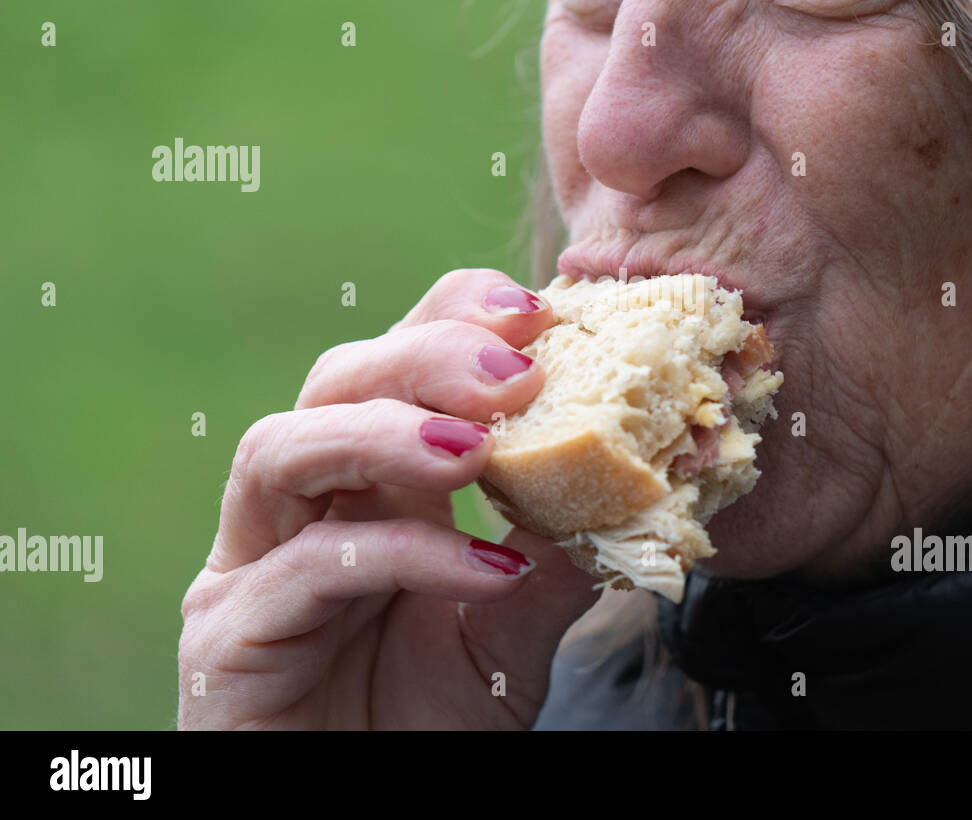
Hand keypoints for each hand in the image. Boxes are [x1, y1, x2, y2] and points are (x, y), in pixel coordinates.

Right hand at [178, 269, 601, 727]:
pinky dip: (399, 555)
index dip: (454, 317)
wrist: (371, 813)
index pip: (396, 360)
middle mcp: (305, 506)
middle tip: (514, 370)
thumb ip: (557, 556)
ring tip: (475, 447)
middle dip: (423, 357)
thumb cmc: (428, 721)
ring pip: (281, 450)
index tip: (538, 311)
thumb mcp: (516, 629)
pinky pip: (304, 571)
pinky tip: (484, 572)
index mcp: (371, 483)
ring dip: (383, 433)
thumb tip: (633, 481)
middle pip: (336, 381)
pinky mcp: (228, 637)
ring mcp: (253, 565)